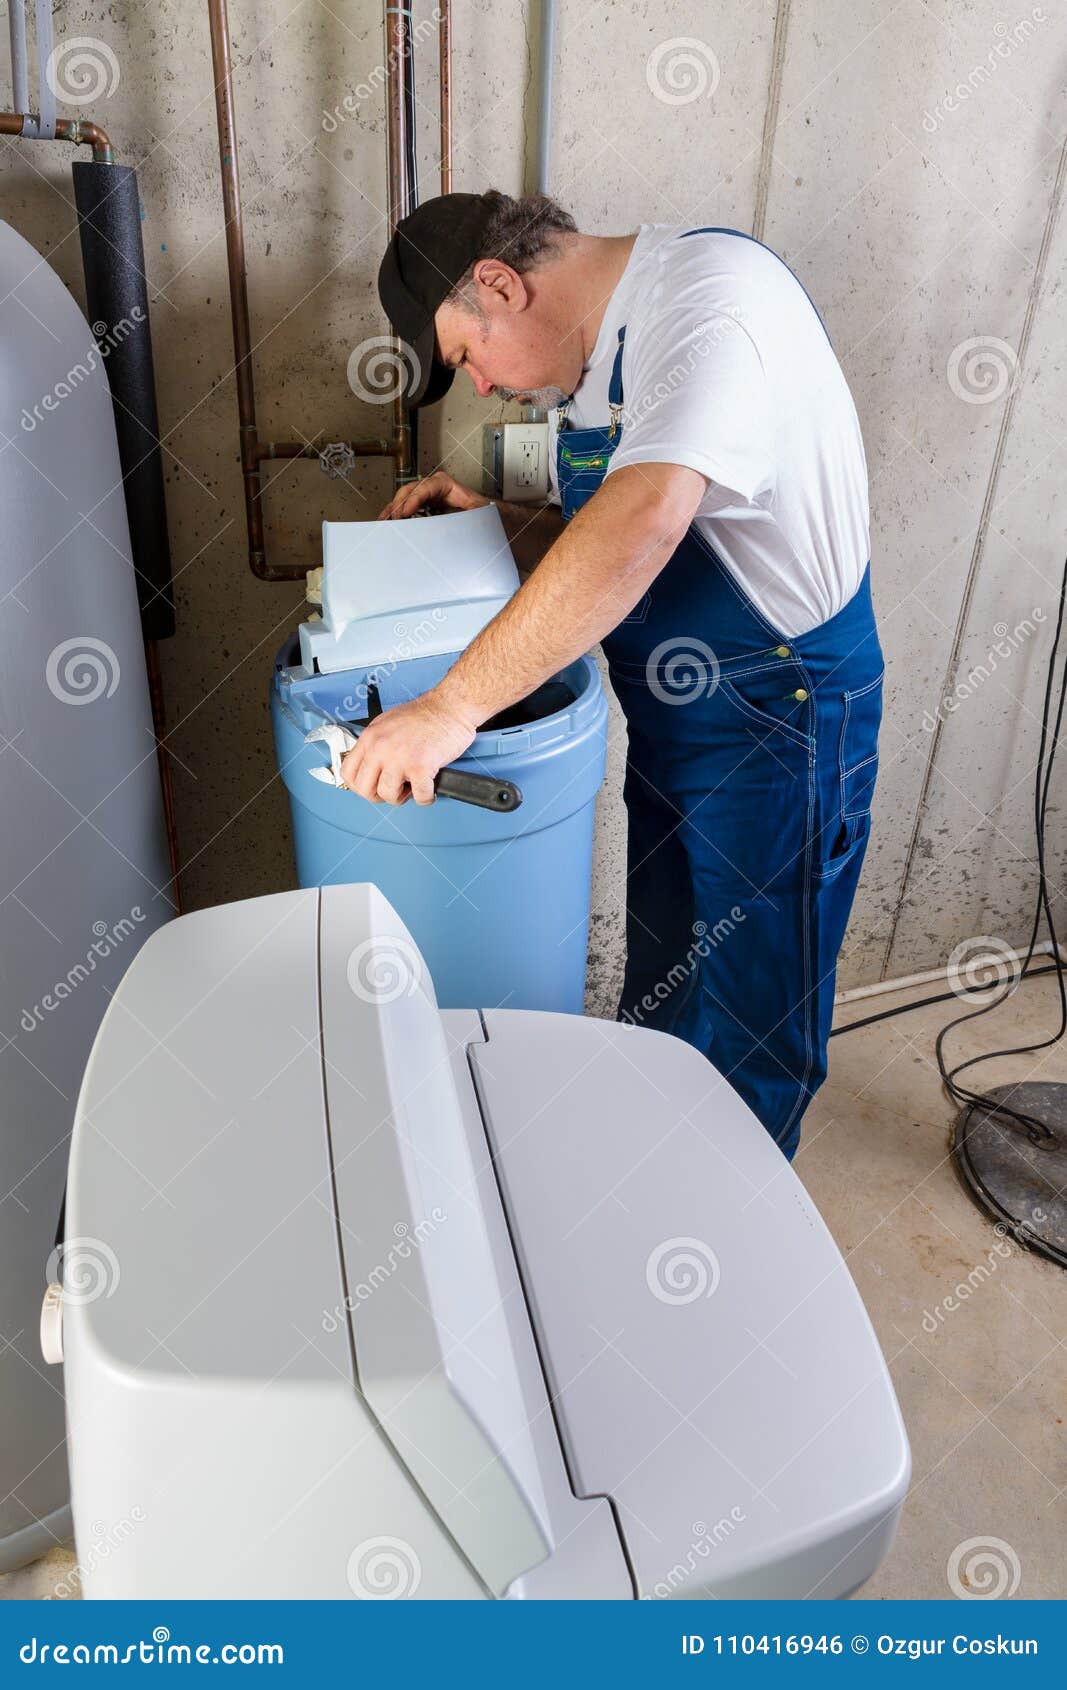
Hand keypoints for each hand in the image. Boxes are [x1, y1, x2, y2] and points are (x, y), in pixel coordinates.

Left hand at [339, 691, 479, 804]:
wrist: (450, 706)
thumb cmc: (425, 714)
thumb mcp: (387, 724)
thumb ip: (375, 745)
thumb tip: (370, 766)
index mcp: (370, 737)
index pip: (348, 772)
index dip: (358, 786)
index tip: (371, 786)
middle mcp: (381, 747)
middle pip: (364, 789)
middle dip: (379, 795)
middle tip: (394, 789)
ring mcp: (400, 758)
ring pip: (388, 795)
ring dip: (403, 797)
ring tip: (413, 786)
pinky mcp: (421, 767)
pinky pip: (419, 797)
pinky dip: (426, 797)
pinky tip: (430, 787)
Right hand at [378, 470, 490, 519]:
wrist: (486, 514)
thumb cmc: (482, 511)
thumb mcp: (478, 512)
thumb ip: (467, 515)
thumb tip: (457, 525)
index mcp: (445, 483)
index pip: (425, 488)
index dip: (413, 500)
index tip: (405, 512)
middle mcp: (433, 486)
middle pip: (410, 491)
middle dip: (399, 504)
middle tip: (391, 519)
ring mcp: (427, 495)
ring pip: (405, 499)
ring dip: (393, 510)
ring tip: (383, 521)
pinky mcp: (424, 506)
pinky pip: (407, 508)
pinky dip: (397, 515)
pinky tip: (388, 522)